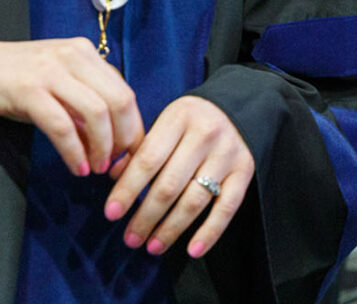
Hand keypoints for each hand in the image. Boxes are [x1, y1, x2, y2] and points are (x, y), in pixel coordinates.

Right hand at [0, 31, 143, 176]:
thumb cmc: (13, 79)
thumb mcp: (56, 85)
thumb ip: (84, 105)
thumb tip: (113, 142)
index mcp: (85, 53)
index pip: (125, 91)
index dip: (132, 128)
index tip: (127, 156)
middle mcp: (73, 56)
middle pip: (120, 100)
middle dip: (124, 140)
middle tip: (115, 166)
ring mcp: (51, 71)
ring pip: (97, 112)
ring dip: (102, 148)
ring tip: (95, 168)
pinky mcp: (28, 90)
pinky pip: (62, 126)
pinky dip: (74, 151)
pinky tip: (76, 167)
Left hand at [103, 95, 253, 259]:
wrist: (236, 107)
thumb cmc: (189, 121)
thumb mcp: (164, 122)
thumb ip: (140, 148)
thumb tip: (114, 178)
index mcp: (179, 117)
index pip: (148, 160)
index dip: (128, 190)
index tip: (111, 214)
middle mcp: (205, 134)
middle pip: (170, 185)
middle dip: (146, 216)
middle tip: (130, 238)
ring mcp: (227, 153)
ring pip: (195, 200)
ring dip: (171, 229)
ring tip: (152, 247)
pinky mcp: (244, 170)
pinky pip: (226, 208)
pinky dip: (209, 232)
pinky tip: (191, 250)